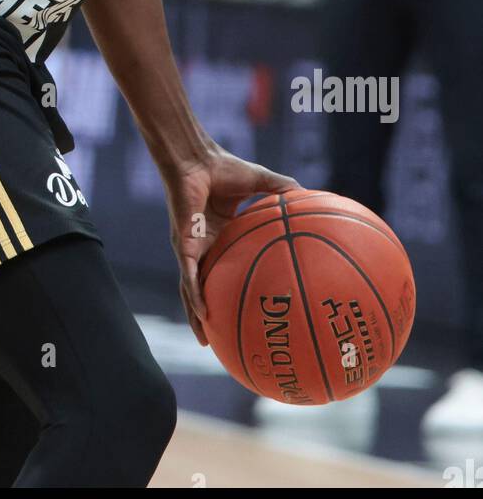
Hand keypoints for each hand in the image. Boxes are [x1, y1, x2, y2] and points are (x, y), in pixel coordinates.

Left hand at [164, 146, 298, 347]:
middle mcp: (202, 246)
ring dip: (195, 315)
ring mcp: (191, 248)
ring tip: (206, 340)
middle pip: (204, 287)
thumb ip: (284, 191)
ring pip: (191, 290)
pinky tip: (201, 314)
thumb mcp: (261, 182)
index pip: (225, 268)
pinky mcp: (184, 244)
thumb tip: (314, 198)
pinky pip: (189, 276)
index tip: (244, 308)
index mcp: (218, 235)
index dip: (231, 288)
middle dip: (208, 314)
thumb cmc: (223, 166)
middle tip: (219, 339)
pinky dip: (194, 295)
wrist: (197, 157)